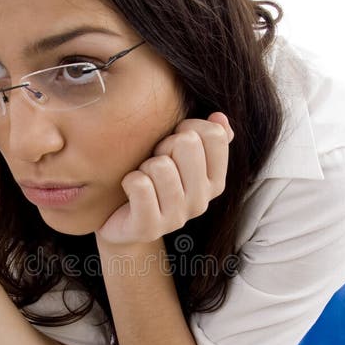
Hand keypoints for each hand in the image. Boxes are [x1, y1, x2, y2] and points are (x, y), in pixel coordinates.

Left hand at [95, 112, 233, 245]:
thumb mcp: (181, 156)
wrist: (125, 223)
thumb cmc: (155, 180)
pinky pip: (140, 185)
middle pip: (186, 143)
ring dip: (144, 167)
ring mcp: (176, 218)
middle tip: (155, 164)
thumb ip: (206, 136)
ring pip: (160, 165)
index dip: (188, 128)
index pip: (214, 136)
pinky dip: (130, 181)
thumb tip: (218, 117)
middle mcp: (201, 202)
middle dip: (164, 146)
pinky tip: (130, 191)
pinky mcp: (149, 228)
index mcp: (215, 182)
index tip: (174, 142)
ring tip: (144, 179)